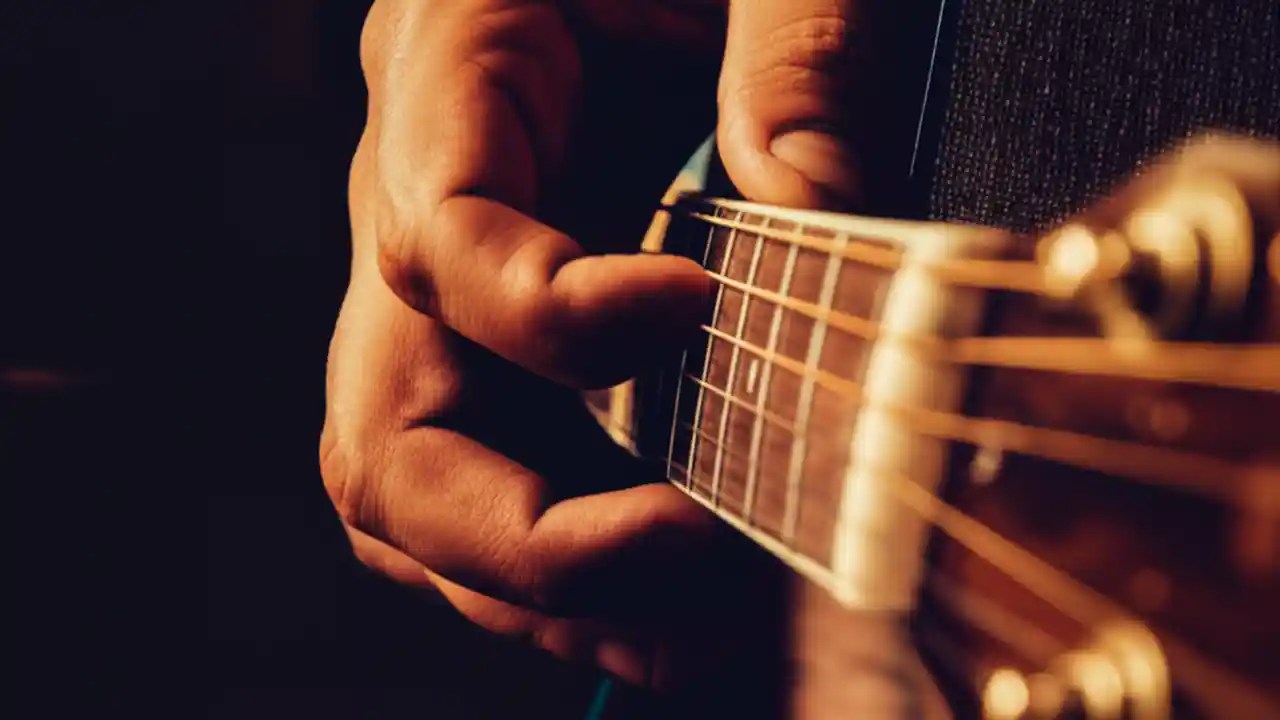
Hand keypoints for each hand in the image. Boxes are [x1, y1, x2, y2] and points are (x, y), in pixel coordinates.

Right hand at [322, 0, 864, 686]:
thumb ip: (798, 56)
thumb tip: (828, 220)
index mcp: (451, 64)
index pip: (437, 234)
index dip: (549, 311)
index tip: (697, 309)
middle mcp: (417, 198)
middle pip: (385, 422)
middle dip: (524, 529)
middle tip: (691, 550)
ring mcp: (446, 288)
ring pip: (414, 488)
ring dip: (538, 586)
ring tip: (689, 630)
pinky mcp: (491, 344)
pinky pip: (475, 487)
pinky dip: (555, 577)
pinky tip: (664, 613)